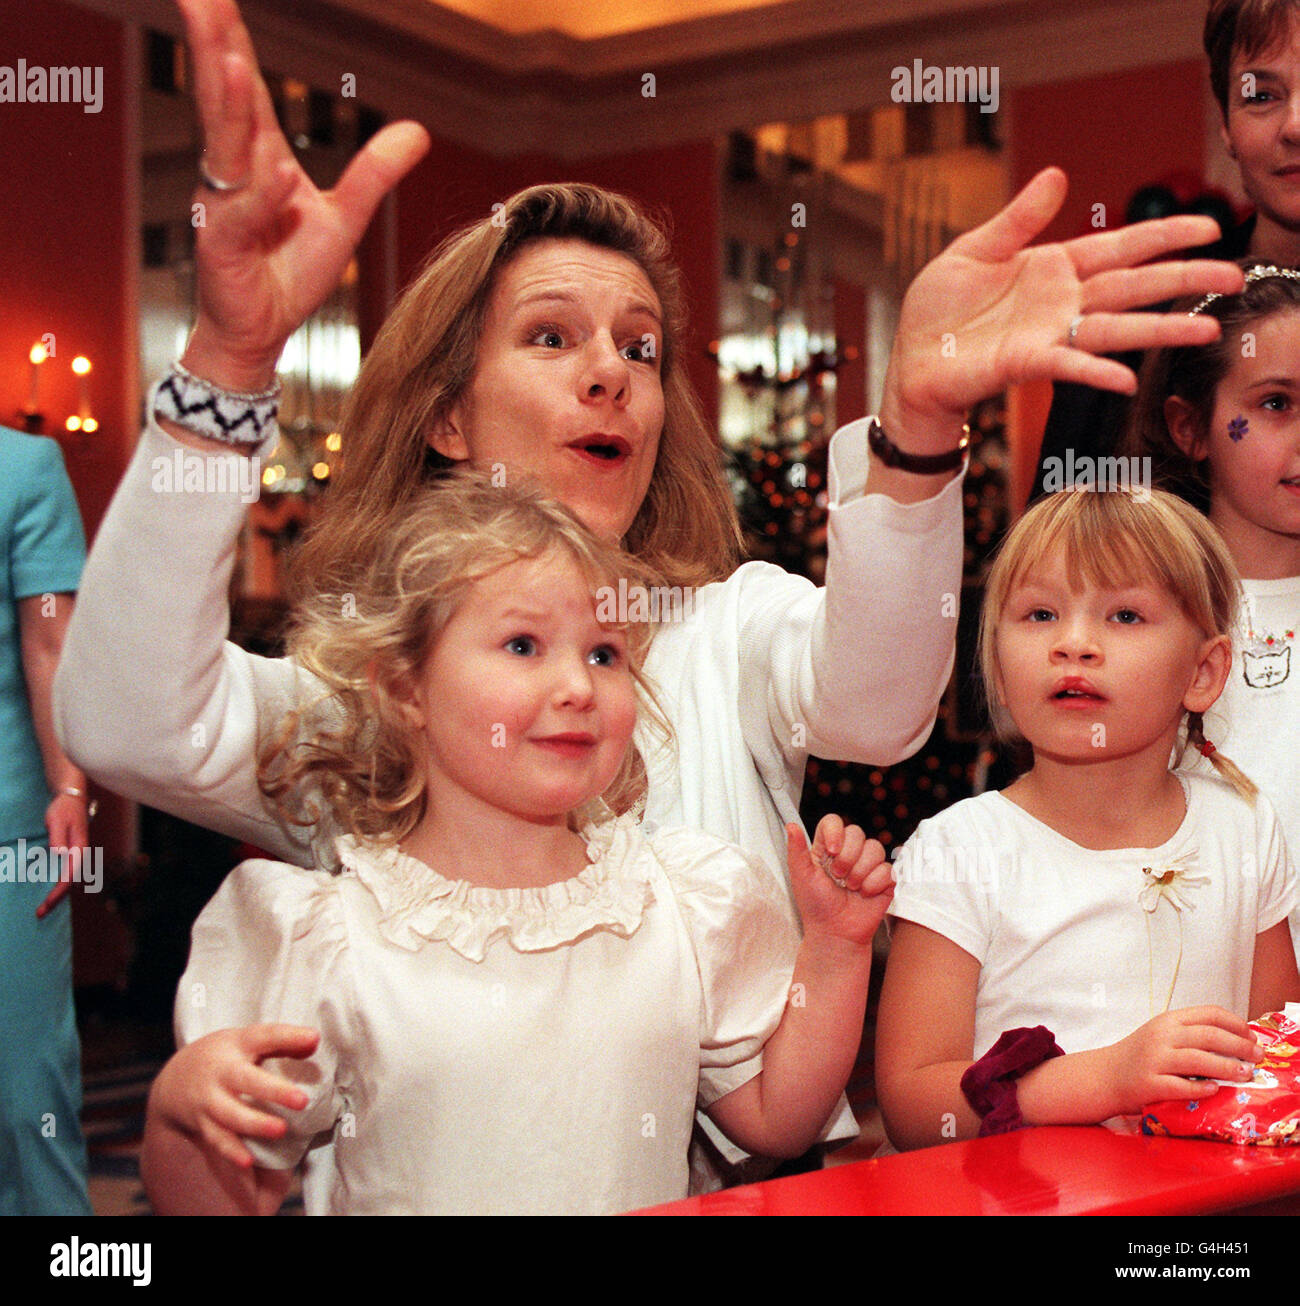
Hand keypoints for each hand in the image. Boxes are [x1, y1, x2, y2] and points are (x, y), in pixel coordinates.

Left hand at [35, 790, 89, 918]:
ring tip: (43, 908)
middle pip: (70, 883)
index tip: (46, 903)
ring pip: (68, 880)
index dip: (58, 892)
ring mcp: (76, 855)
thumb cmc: (64, 808)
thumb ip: (58, 837)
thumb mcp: (57, 820)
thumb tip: (60, 855)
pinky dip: (56, 886)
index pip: (69, 876)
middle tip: (39, 914)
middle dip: (56, 900)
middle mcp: (79, 855)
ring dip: (56, 895)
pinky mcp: (70, 854)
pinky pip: (64, 875)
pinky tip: (48, 891)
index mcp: (79, 849)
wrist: (71, 797)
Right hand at [148, 1024, 318, 1168]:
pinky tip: (248, 1161)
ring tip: (281, 1130)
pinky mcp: (203, 1123)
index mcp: (239, 1044)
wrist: (175, 1078)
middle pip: (247, 1080)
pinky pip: (217, 1139)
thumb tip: (314, 1041)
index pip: (266, 1036)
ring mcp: (210, 1099)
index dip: (290, 1037)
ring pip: (231, 1114)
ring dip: (256, 1124)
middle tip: (301, 1100)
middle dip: (274, 1091)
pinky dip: (231, 1151)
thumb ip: (282, 1041)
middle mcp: (222, 1072)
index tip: (313, 1039)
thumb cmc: (225, 1057)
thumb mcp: (248, 1040)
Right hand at [175, 0, 428, 388]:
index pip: (246, 89)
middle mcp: (235, 171)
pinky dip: (262, 195)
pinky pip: (243, 214)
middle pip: (222, 98)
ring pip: (225, 147)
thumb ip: (375, 173)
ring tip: (232, 61)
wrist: (263, 330)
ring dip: (229, 105)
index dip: (230, 39)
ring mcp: (225, 205)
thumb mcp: (346, 218)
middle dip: (210, 46)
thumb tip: (418, 130)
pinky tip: (278, 173)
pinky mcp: (223, 245)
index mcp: (259, 156)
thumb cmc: (291, 272)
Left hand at [786, 816, 893, 947]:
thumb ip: (796, 850)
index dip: (836, 832)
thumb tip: (791, 826)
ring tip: (850, 887)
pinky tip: (864, 894)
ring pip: (875, 848)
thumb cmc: (816, 906)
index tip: (832, 851)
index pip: (834, 822)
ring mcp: (868, 865)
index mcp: (827, 848)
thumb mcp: (801, 876)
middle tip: (838, 877)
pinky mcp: (884, 879)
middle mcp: (849, 852)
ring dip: (860, 872)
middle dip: (847, 858)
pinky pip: (887, 869)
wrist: (835, 933)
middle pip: (857, 832)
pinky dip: (874, 884)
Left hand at [881, 167, 1245, 443]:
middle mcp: (1061, 301)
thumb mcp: (973, 250)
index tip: (1210, 225)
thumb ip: (1017, 219)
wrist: (911, 359)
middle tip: (1233, 276)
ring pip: (1114, 327)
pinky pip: (1068, 366)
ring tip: (1207, 329)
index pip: (1119, 246)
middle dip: (1183, 279)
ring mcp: (1048, 334)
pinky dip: (1095, 372)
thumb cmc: (938, 309)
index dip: (1163, 236)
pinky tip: (1125, 378)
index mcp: (1052, 267)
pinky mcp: (1026, 363)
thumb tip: (1057, 174)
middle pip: (1132, 286)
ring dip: (1159, 329)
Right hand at [1102, 1005, 1259, 1112]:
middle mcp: (1162, 1036)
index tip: (1252, 1036)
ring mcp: (1155, 1059)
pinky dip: (1202, 1088)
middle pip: (1209, 1035)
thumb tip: (1236, 1042)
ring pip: (1199, 1060)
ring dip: (1227, 1067)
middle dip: (1240, 1046)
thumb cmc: (1139, 1055)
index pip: (1208, 1014)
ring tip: (1245, 1074)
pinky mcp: (1151, 1083)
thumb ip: (1191, 1034)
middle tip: (1258, 1057)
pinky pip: (1182, 1086)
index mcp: (1168, 1020)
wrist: (1106, 1075)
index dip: (1236, 1023)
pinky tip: (1214, 1089)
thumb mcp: (1162, 1034)